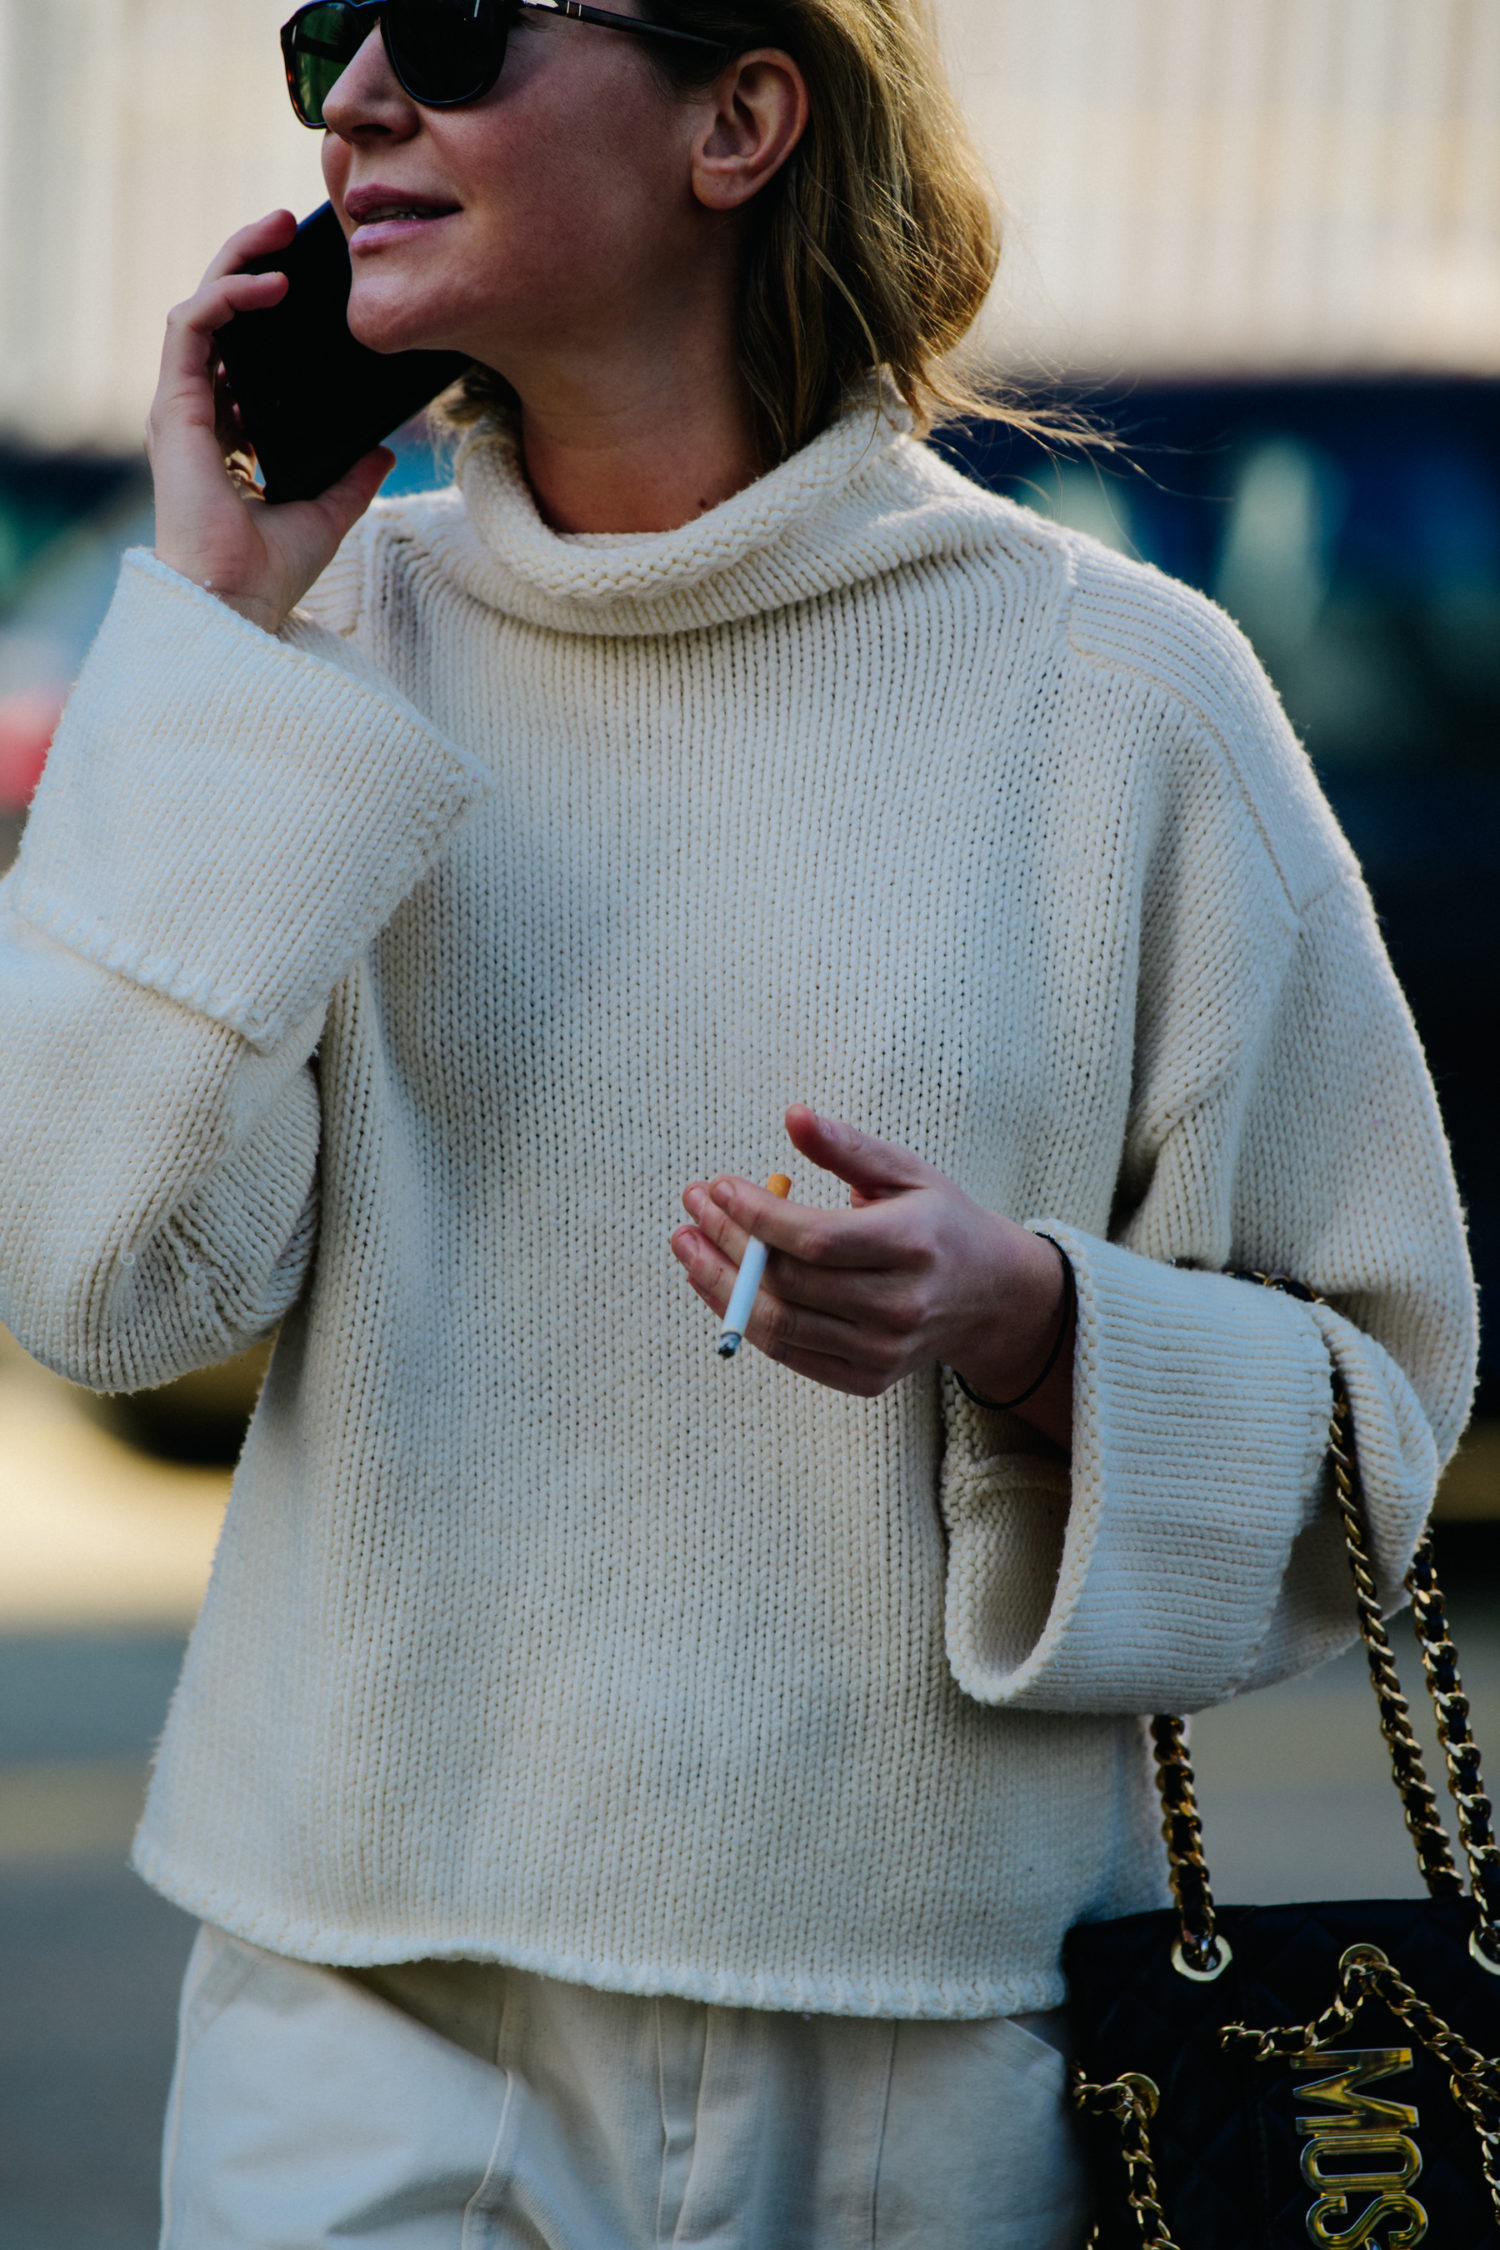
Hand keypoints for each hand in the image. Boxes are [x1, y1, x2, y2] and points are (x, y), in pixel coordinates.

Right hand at [147, 210, 392, 635]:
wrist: (236, 604)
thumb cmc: (268, 573)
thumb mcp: (329, 513)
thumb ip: (353, 478)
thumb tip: (388, 451)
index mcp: (227, 432)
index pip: (239, 347)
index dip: (265, 304)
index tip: (307, 275)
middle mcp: (200, 412)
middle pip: (218, 315)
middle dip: (250, 261)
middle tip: (289, 226)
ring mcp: (183, 408)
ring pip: (199, 306)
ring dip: (236, 261)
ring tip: (277, 232)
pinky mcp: (176, 409)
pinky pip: (191, 328)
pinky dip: (227, 296)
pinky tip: (269, 283)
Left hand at [671, 1105, 1074, 1446]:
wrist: (990, 1295)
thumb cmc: (939, 1221)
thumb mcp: (905, 1171)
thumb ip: (847, 1146)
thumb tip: (793, 1115)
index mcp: (915, 1244)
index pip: (818, 1239)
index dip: (758, 1215)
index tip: (718, 1186)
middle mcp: (902, 1304)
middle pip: (792, 1282)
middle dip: (728, 1242)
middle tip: (693, 1208)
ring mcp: (884, 1349)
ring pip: (780, 1323)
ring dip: (720, 1284)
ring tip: (688, 1245)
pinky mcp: (868, 1378)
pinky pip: (790, 1353)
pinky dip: (743, 1319)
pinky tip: (714, 1283)